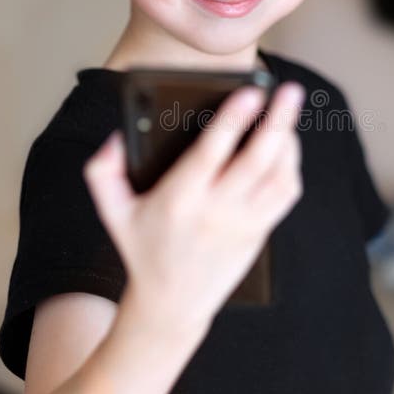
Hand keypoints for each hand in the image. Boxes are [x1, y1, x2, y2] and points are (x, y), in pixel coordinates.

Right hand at [82, 81, 305, 332]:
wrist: (171, 304)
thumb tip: (118, 136)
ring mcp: (243, 223)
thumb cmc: (142, 247)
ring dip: (288, 140)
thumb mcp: (112, 211)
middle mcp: (216, 212)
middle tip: (289, 90)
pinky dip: (291, 165)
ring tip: (287, 109)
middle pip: (256, 161)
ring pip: (278, 177)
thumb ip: (103, 170)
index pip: (211, 153)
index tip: (251, 91)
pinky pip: (286, 194)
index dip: (233, 120)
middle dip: (277, 122)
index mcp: (178, 200)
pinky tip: (285, 143)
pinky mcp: (260, 231)